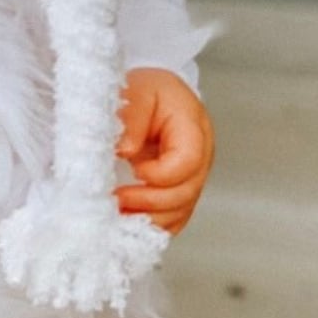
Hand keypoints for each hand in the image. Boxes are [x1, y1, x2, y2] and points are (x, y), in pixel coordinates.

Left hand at [114, 67, 214, 235]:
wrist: (147, 98)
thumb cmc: (142, 92)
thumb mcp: (135, 92)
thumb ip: (131, 118)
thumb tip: (126, 150)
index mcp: (193, 126)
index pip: (188, 161)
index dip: (160, 174)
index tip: (133, 169)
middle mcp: (200, 155)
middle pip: (186, 192)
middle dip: (149, 202)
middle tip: (116, 199)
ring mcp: (192, 176)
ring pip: (180, 211)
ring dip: (148, 219)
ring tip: (117, 215)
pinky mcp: (179, 191)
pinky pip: (172, 219)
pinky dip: (150, 226)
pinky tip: (126, 223)